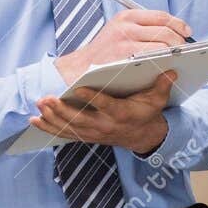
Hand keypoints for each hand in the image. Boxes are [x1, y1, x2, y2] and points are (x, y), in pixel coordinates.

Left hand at [31, 72, 176, 154]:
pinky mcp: (87, 136)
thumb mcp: (157, 100)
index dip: (91, 97)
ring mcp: (94, 133)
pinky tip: (35, 120)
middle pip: (80, 119)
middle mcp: (105, 125)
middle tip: (46, 99)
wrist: (143, 136)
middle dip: (61, 110)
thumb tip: (171, 71)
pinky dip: (49, 128)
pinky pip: (65, 134)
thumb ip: (161, 85)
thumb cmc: (147, 113)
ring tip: (39, 106)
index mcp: (121, 114)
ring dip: (52, 118)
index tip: (78, 88)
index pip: (105, 105)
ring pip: (70, 127)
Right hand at [55, 9, 191, 83]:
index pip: (161, 16)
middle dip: (179, 40)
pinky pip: (155, 57)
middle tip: (186, 49)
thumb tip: (175, 32)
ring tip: (181, 58)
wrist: (79, 69)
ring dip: (175, 52)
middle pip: (165, 30)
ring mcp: (125, 41)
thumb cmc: (106, 53)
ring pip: (163, 44)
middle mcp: (126, 25)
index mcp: (126, 17)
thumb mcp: (120, 32)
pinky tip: (170, 65)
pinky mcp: (125, 56)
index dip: (178, 24)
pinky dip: (165, 60)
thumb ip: (142, 29)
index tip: (187, 32)